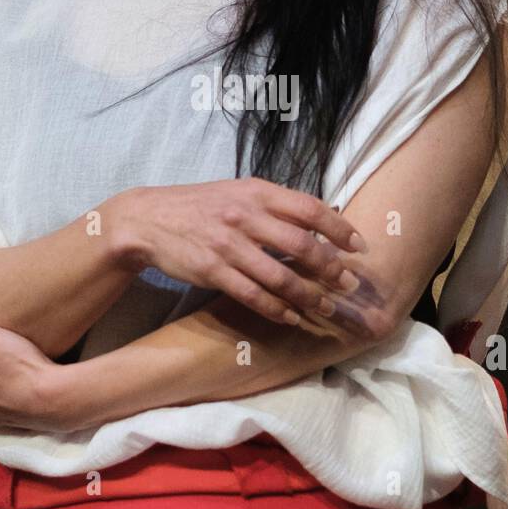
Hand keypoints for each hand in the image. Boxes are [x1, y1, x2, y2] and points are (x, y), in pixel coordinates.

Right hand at [109, 178, 368, 326]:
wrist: (148, 219)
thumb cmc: (201, 206)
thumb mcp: (239, 192)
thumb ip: (277, 203)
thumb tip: (327, 213)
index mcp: (256, 192)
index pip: (309, 208)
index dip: (339, 228)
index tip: (359, 245)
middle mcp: (244, 216)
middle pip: (301, 245)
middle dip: (331, 268)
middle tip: (350, 283)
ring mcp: (227, 245)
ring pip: (280, 276)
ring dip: (309, 295)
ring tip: (327, 307)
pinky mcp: (212, 271)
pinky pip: (252, 295)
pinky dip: (275, 309)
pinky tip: (290, 317)